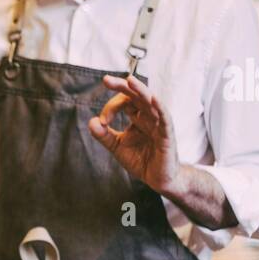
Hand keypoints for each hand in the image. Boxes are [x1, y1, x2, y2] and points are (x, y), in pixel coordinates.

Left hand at [88, 74, 181, 194]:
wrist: (157, 179)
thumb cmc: (141, 160)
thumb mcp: (117, 147)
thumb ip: (104, 135)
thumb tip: (91, 121)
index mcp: (137, 116)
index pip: (124, 102)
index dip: (110, 107)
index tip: (102, 121)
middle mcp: (149, 116)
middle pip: (136, 95)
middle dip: (122, 86)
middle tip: (106, 80)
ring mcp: (159, 123)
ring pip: (151, 101)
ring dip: (140, 90)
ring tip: (129, 80)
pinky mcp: (167, 134)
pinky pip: (165, 118)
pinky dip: (160, 107)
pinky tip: (153, 98)